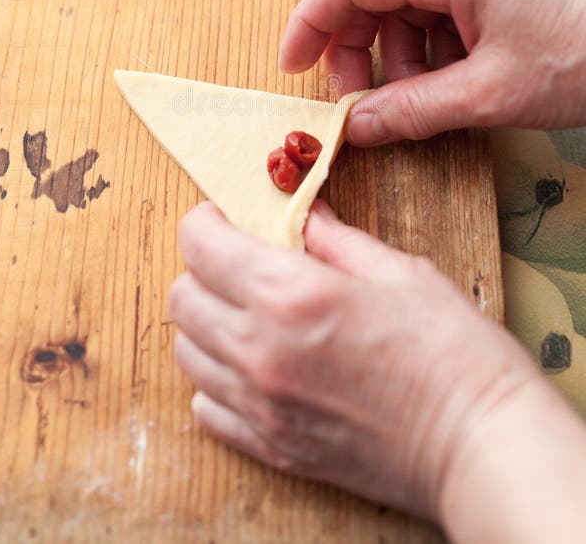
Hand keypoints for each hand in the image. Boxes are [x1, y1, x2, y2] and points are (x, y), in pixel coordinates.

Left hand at [169, 201, 542, 522]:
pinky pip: (206, 407)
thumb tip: (305, 213)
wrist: (478, 444)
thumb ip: (336, 239)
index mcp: (291, 294)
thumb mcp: (399, 271)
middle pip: (180, 297)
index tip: (221, 218)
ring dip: (207, 323)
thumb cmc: (452, 353)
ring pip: (186, 352)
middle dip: (203, 269)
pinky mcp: (271, 446)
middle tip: (239, 262)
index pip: (200, 245)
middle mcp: (260, 350)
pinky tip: (254, 365)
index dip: (204, 222)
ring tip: (247, 313)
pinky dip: (216, 379)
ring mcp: (260, 405)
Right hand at [278, 0, 585, 143]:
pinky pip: (437, 17)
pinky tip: (448, 88)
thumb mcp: (491, 93)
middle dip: (358, 51)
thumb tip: (354, 129)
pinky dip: (429, 57)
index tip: (292, 66)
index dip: (311, 23)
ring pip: (403, 9)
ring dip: (398, 60)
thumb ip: (414, 110)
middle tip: (360, 104)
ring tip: (417, 102)